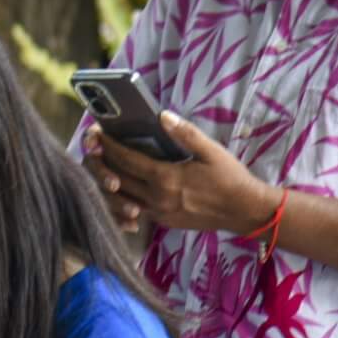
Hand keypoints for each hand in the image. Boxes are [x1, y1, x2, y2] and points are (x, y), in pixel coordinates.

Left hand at [84, 113, 279, 236]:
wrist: (245, 211)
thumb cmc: (230, 178)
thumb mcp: (212, 151)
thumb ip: (186, 133)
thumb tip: (163, 116)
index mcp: (167, 178)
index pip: (127, 160)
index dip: (109, 145)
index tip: (98, 133)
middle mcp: (157, 198)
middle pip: (118, 179)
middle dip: (102, 162)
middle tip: (93, 147)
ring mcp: (158, 213)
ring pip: (121, 198)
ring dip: (109, 181)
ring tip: (101, 165)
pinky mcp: (163, 221)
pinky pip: (133, 210)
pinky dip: (122, 199)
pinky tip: (118, 188)